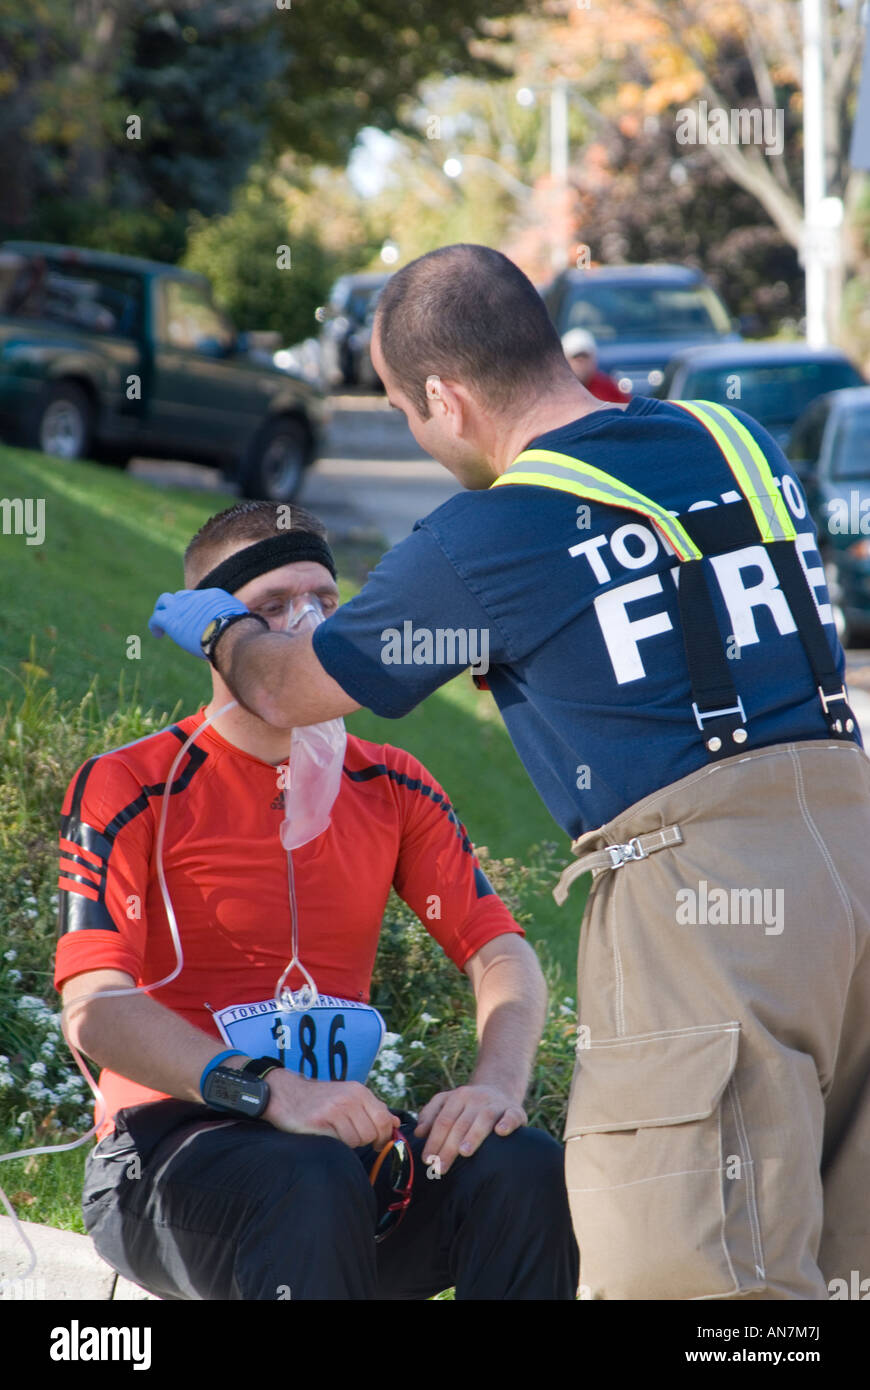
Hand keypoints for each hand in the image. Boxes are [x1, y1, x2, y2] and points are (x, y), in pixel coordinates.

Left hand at [148, 588, 248, 658]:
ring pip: (165, 601)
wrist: (229, 634)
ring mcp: (182, 607)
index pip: (200, 598)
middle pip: (183, 596)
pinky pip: (156, 618)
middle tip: (181, 620)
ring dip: (163, 610)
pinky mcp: (171, 620)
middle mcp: (196, 597)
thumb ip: (241, 621)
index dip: (197, 608)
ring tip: (162, 622)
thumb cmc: (241, 634)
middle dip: (181, 606)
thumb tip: (253, 628)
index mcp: (214, 595)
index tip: (199, 620)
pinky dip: (155, 625)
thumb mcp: (245, 622)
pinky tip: (158, 634)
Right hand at [263, 1071, 395, 1148]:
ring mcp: (334, 1109)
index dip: (384, 1136)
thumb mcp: (349, 1097)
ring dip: (348, 1143)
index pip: (384, 1120)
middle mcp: (349, 1098)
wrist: (286, 1094)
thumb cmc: (321, 1100)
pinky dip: (335, 1143)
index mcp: (359, 1091)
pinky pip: (339, 1143)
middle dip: (365, 1141)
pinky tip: (326, 1134)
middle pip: (372, 1133)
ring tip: (336, 1133)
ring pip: (356, 1140)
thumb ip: (373, 1110)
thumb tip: (397, 1123)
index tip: (376, 1142)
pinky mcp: (319, 1122)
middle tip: (351, 1137)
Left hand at [414, 1084, 526, 1174]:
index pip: (443, 1121)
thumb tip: (418, 1133)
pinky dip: (507, 1122)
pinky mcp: (515, 1110)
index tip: (427, 1160)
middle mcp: (476, 1098)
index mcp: (458, 1097)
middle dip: (449, 1147)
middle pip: (460, 1123)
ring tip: (464, 1152)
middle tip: (440, 1167)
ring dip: (473, 1135)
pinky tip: (501, 1132)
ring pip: (484, 1118)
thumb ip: (430, 1114)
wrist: (499, 1088)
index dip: (434, 1140)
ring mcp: (496, 1103)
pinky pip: (511, 1115)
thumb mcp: (447, 1102)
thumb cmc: (468, 1104)